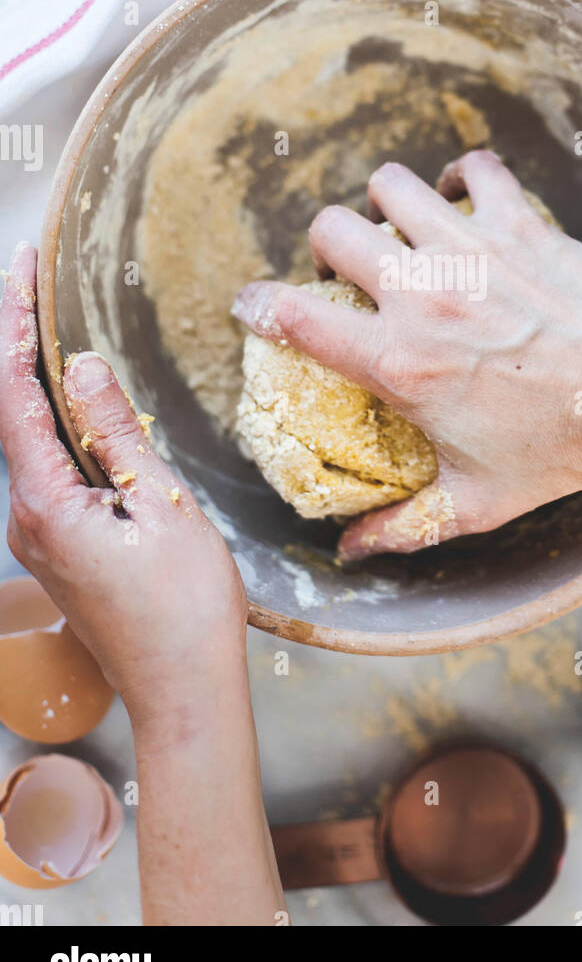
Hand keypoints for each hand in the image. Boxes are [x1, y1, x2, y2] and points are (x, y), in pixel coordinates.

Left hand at [0, 243, 247, 733]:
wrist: (183, 690)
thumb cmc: (185, 606)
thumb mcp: (162, 505)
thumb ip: (116, 432)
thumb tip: (79, 367)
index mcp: (46, 503)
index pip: (13, 394)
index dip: (12, 327)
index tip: (20, 270)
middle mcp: (27, 518)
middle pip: (8, 413)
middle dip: (13, 343)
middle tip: (26, 282)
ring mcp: (39, 537)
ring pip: (26, 441)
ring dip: (32, 382)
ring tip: (42, 324)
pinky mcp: (59, 548)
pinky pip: (46, 469)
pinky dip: (53, 423)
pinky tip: (74, 404)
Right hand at [232, 151, 581, 558]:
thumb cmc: (563, 453)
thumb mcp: (475, 503)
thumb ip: (403, 526)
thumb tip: (350, 553)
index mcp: (401, 363)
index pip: (294, 319)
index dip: (258, 306)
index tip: (254, 306)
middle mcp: (425, 296)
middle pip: (332, 230)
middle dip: (328, 248)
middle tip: (352, 272)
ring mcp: (472, 251)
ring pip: (390, 186)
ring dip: (386, 205)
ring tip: (406, 233)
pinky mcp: (520, 224)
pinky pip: (472, 169)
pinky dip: (461, 180)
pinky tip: (468, 206)